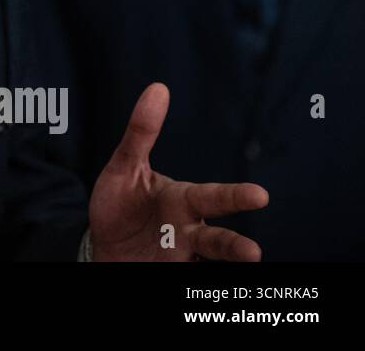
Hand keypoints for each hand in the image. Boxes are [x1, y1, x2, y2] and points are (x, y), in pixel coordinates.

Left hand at [89, 82, 268, 261]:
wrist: (105, 243)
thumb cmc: (121, 203)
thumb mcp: (124, 165)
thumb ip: (141, 133)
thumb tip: (158, 89)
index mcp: (183, 199)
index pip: (212, 197)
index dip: (235, 196)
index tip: (260, 195)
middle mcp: (188, 228)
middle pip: (216, 237)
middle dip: (236, 243)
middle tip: (254, 251)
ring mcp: (179, 253)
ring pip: (206, 259)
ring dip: (225, 261)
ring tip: (247, 261)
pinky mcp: (168, 270)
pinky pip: (188, 273)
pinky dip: (200, 274)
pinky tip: (198, 273)